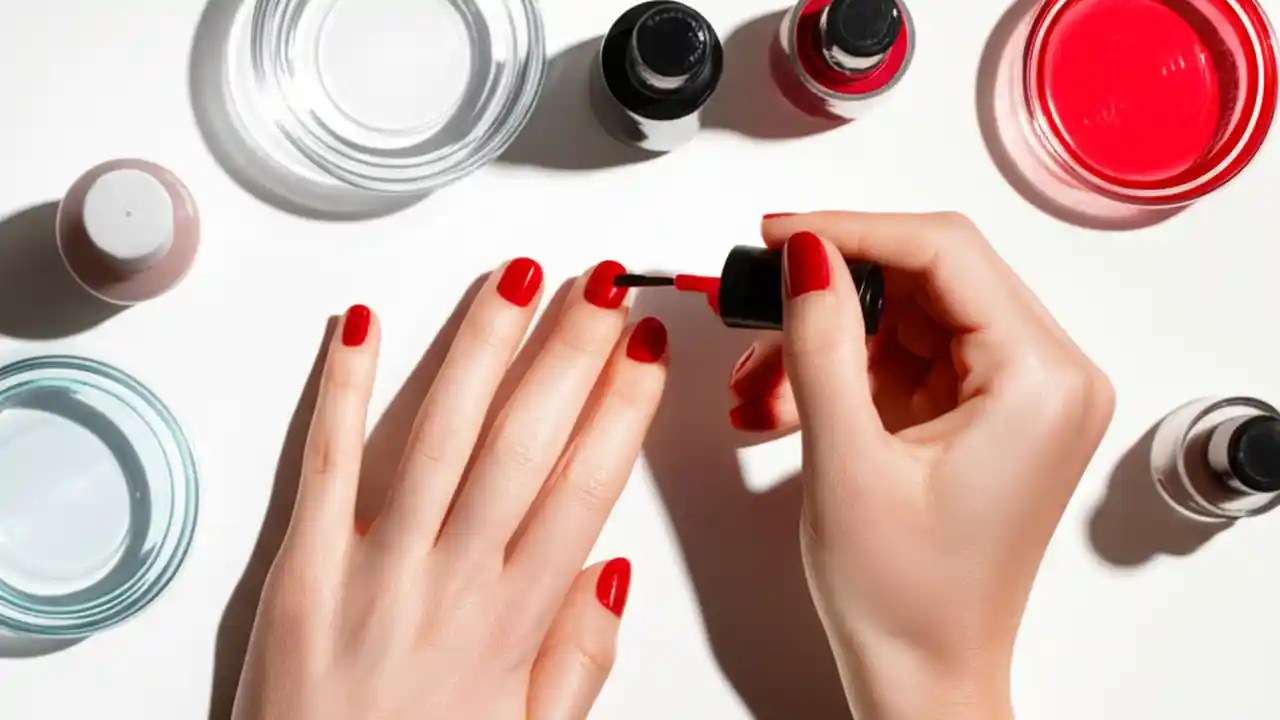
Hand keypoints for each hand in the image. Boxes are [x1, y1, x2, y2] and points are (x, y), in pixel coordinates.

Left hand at [232, 260, 667, 719]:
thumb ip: (578, 656)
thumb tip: (614, 569)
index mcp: (513, 622)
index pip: (584, 488)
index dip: (622, 409)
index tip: (645, 349)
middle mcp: (450, 581)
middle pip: (524, 442)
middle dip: (570, 352)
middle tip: (600, 285)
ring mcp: (374, 565)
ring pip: (441, 433)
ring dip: (482, 346)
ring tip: (517, 281)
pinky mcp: (301, 565)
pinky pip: (328, 462)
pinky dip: (344, 389)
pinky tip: (363, 326)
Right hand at [732, 213, 1113, 718]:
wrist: (923, 676)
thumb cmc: (906, 601)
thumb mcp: (845, 460)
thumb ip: (822, 341)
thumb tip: (805, 252)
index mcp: (1042, 383)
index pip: (946, 252)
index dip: (852, 228)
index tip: (780, 232)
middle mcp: (1048, 379)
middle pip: (929, 276)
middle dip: (832, 291)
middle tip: (758, 300)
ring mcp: (1020, 395)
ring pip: (908, 315)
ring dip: (827, 336)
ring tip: (759, 383)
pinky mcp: (986, 413)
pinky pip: (906, 356)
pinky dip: (844, 368)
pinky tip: (785, 400)